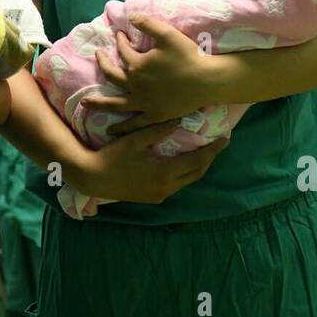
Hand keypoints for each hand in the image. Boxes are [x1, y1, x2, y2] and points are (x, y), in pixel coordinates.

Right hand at [67, 122, 229, 204]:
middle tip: (219, 144)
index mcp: (165, 174)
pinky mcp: (152, 197)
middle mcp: (166, 188)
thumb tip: (179, 119)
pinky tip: (184, 162)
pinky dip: (185, 172)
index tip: (225, 139)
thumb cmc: (112, 156)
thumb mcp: (135, 139)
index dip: (212, 150)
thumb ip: (158, 130)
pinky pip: (176, 184)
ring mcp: (159, 195)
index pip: (197, 161)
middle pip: (196, 173)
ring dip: (198, 166)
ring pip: (187, 180)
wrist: (91, 178)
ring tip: (205, 152)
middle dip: (209, 159)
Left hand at [82, 15, 215, 133]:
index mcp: (137, 65)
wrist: (207, 80)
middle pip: (112, 75)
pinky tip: (112, 131)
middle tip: (98, 56)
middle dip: (103, 63)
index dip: (120, 41)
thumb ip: (147, 24)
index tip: (120, 35)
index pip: (123, 51)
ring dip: (99, 102)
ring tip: (86, 103)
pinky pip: (134, 123)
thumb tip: (130, 16)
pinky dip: (123, 127)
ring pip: (116, 103)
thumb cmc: (188, 55)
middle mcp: (135, 84)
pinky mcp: (154, 115)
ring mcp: (143, 102)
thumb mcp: (167, 34)